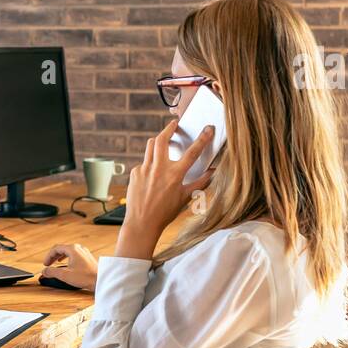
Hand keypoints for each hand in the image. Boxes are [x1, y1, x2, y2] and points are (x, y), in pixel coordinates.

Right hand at [41, 243, 99, 290]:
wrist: (101, 280)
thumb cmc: (85, 277)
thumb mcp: (65, 275)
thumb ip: (52, 272)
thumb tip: (44, 271)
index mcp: (72, 249)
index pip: (56, 248)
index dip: (48, 256)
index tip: (45, 264)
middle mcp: (79, 248)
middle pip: (62, 249)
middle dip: (53, 256)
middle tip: (48, 264)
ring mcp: (84, 252)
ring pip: (68, 251)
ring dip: (60, 257)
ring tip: (55, 263)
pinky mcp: (87, 258)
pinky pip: (74, 254)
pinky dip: (67, 258)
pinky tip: (67, 264)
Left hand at [117, 118, 215, 258]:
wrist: (142, 223)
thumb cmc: (165, 213)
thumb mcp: (186, 198)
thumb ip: (200, 182)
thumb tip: (213, 172)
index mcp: (174, 175)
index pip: (192, 152)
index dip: (203, 139)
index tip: (208, 129)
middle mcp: (158, 169)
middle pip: (162, 139)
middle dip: (169, 128)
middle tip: (174, 124)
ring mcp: (144, 170)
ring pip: (151, 146)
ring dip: (158, 140)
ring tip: (164, 141)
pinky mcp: (134, 173)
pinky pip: (144, 162)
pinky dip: (150, 164)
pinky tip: (153, 174)